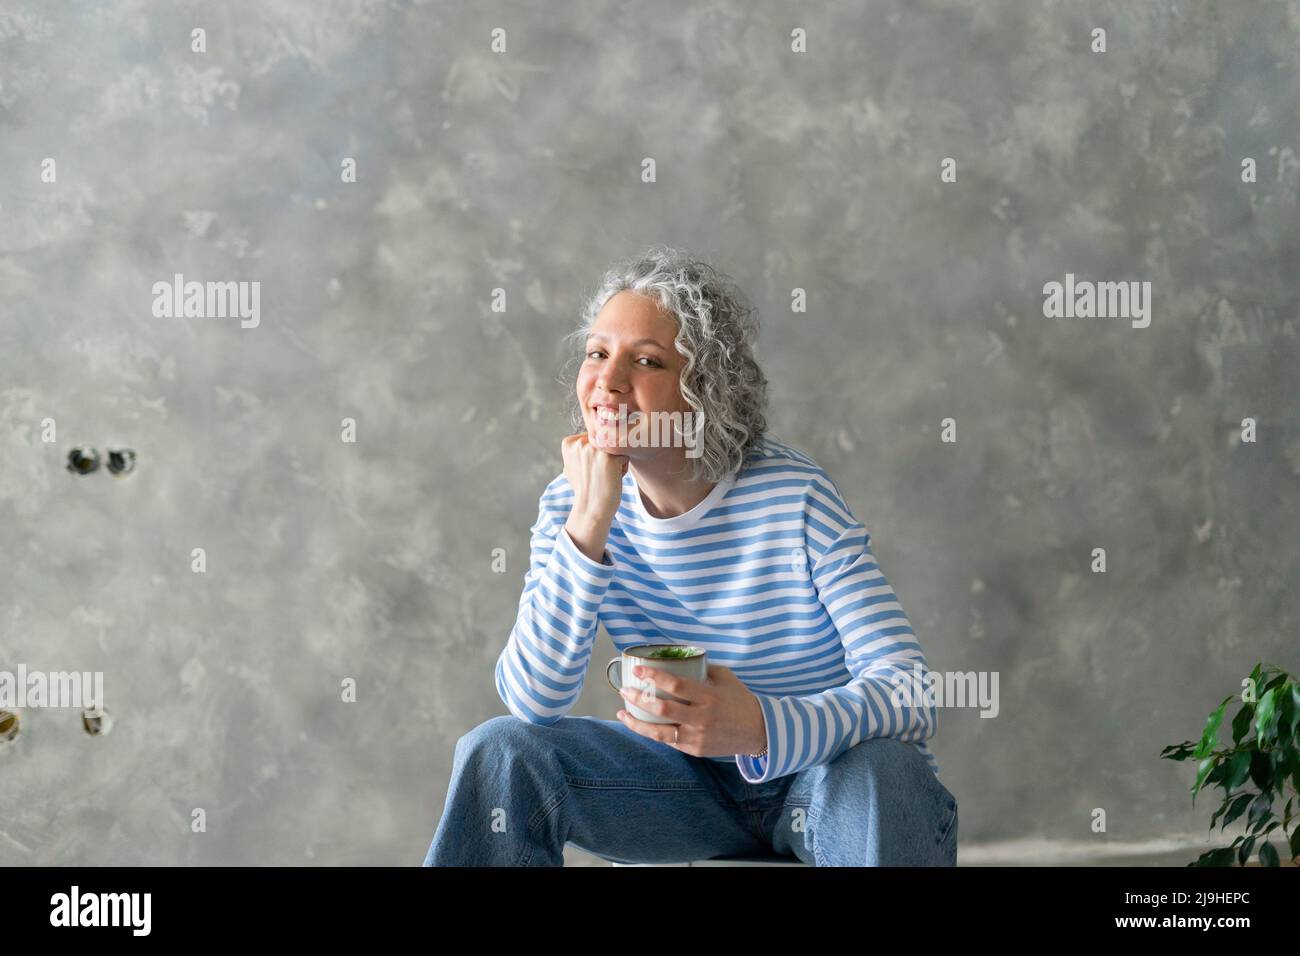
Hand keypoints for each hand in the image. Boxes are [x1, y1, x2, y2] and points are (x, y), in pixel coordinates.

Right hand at [561, 432, 627, 525]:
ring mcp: (594, 449)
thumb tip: (589, 431)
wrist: (591, 509)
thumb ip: (579, 448)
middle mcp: (580, 443)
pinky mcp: (609, 458)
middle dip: (605, 456)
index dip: (594, 453)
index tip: (588, 469)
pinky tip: (612, 479)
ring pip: (616, 448)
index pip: (594, 437)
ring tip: (604, 476)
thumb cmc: (585, 488)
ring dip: (615, 461)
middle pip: (605, 441)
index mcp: (569, 442)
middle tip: (597, 474)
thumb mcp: (573, 464)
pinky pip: (625, 457)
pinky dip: (622, 469)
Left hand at [617, 664, 766, 757]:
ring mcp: (697, 737)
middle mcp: (701, 718)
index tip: (637, 670)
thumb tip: (680, 659)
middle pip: (662, 709)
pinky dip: (653, 733)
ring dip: (636, 723)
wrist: (758, 732)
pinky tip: (641, 725)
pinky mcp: (695, 750)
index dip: (653, 677)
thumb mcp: (726, 678)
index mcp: (709, 696)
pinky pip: (669, 741)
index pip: (675, 685)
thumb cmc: (740, 700)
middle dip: (638, 699)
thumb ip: (704, 669)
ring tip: (622, 714)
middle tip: (624, 690)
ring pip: (659, 733)